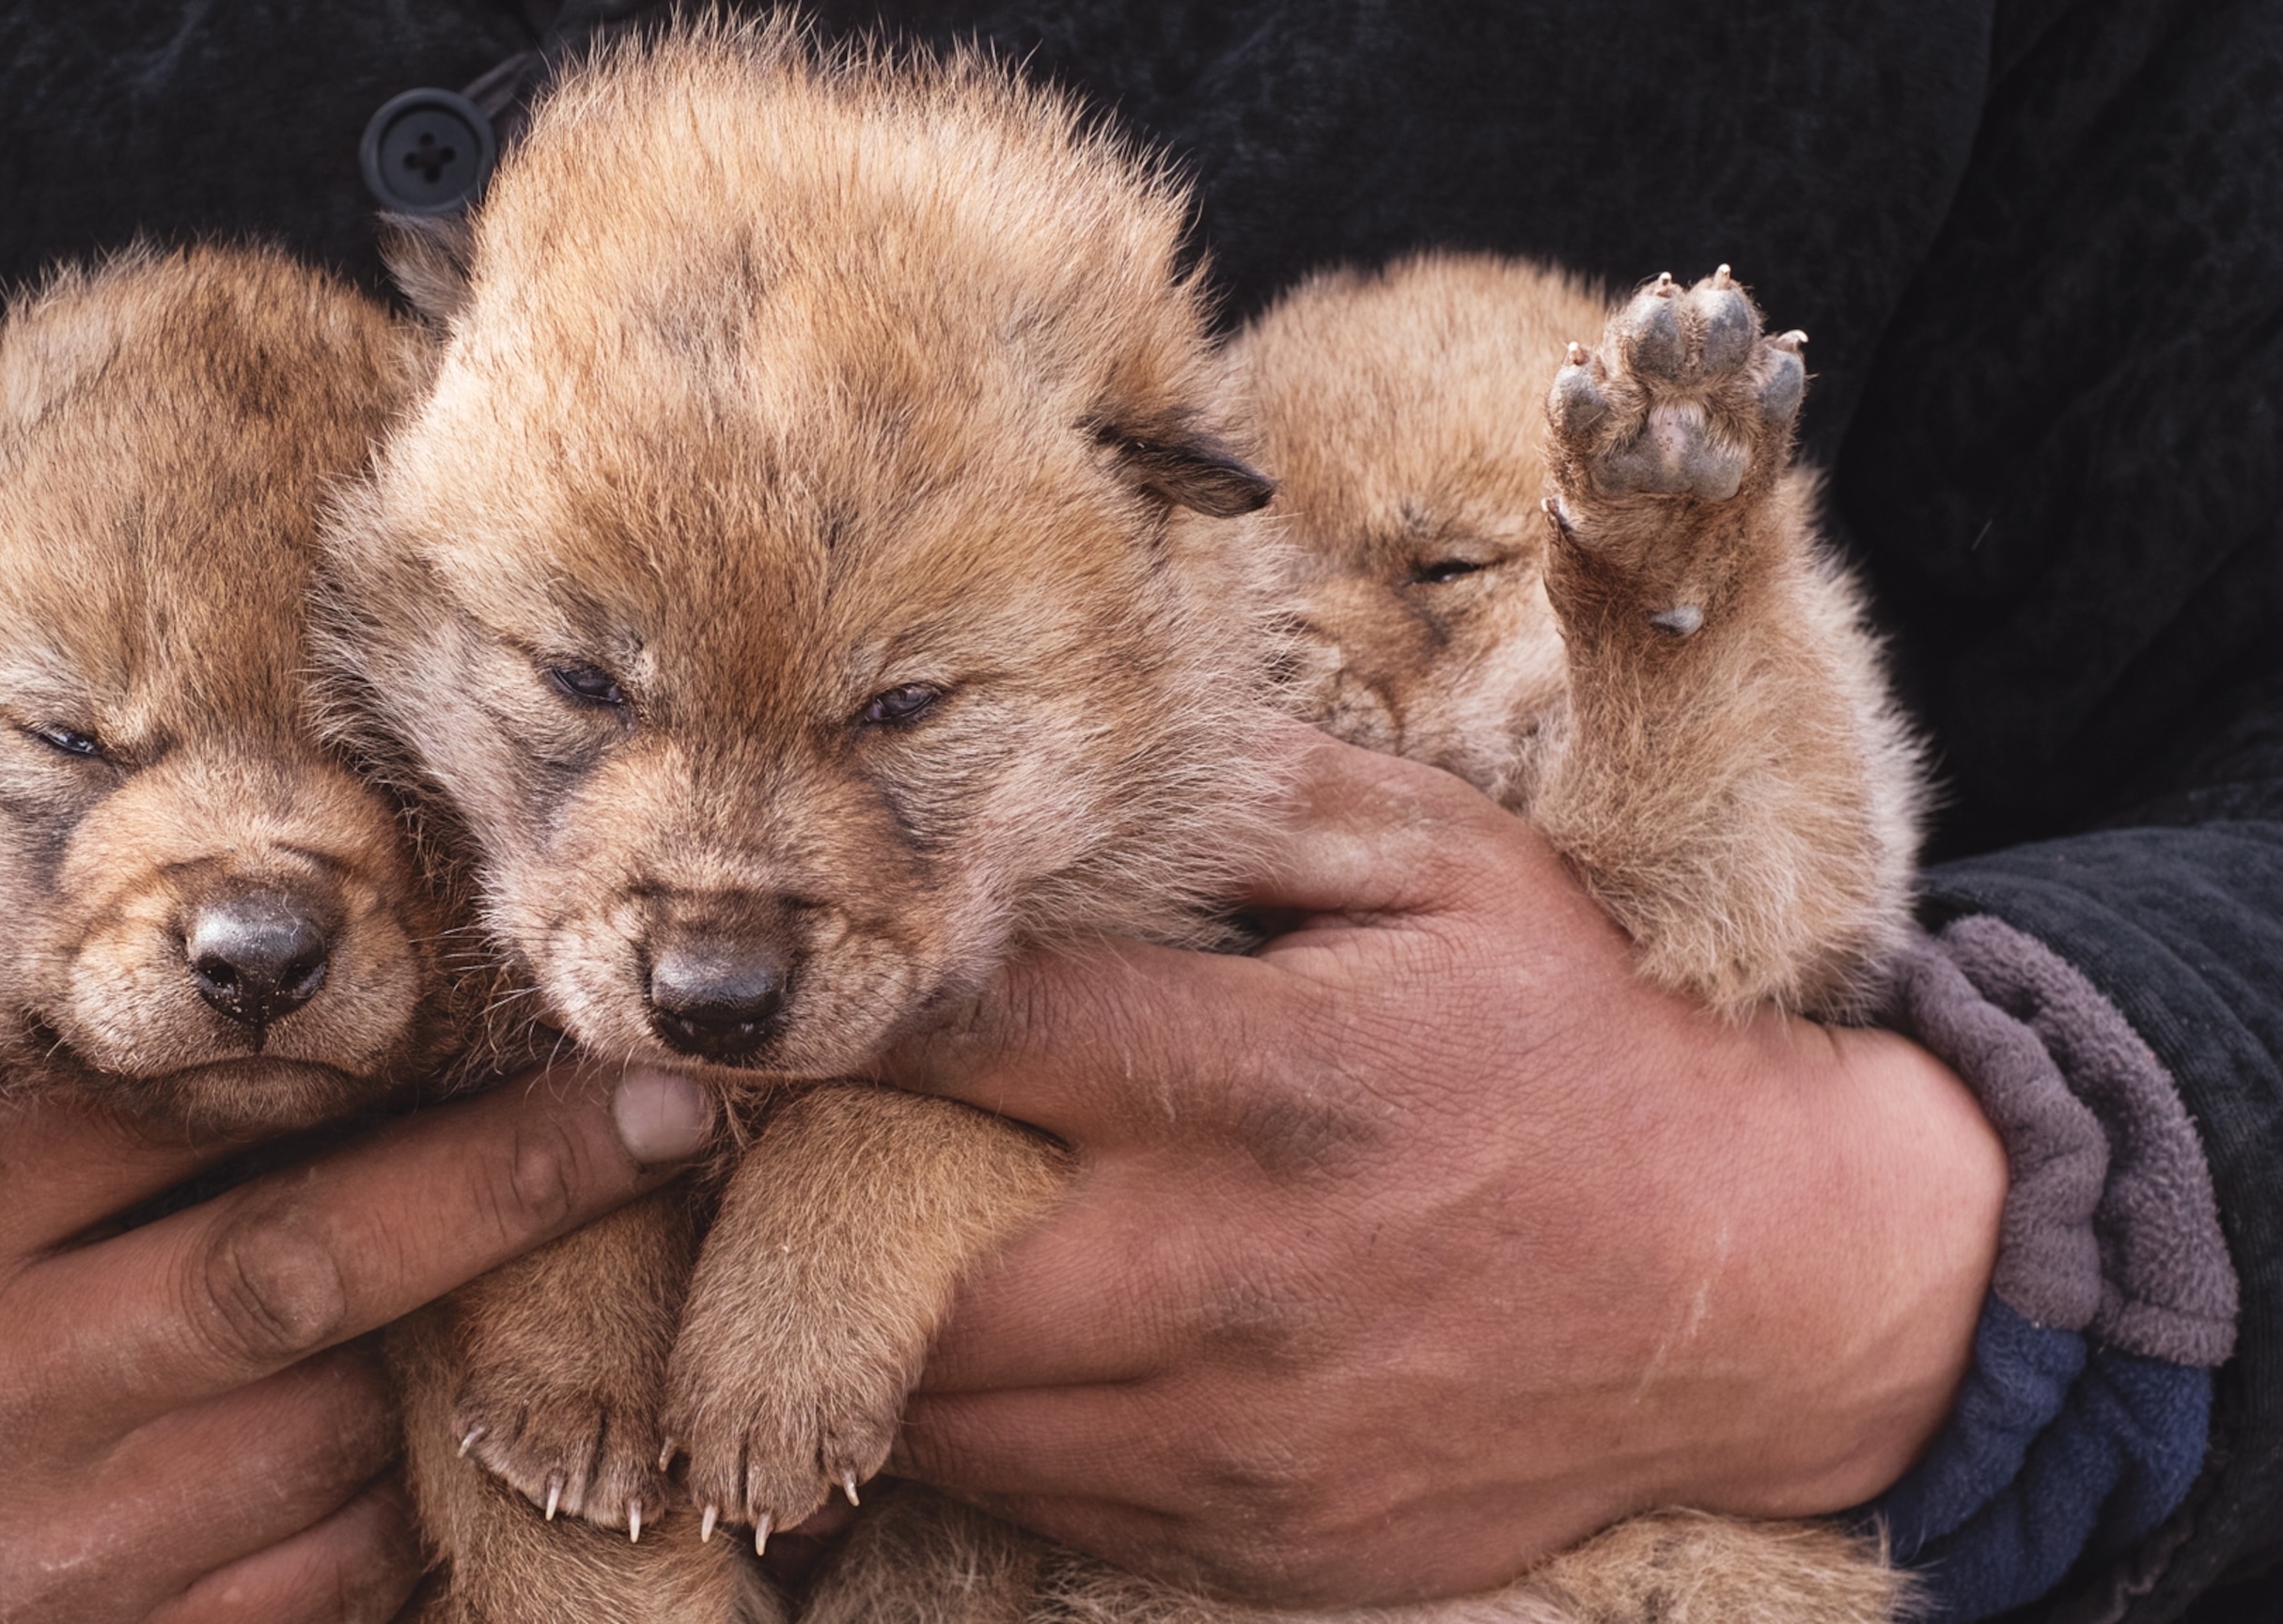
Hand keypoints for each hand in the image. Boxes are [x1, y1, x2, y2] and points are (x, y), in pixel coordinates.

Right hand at [0, 756, 715, 1623]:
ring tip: (583, 1262)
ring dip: (459, 1356)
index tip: (508, 970)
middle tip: (670, 1108)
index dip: (334, 1033)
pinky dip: (404, 1512)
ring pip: (328, 1445)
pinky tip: (456, 1429)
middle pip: (285, 1276)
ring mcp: (43, 1543)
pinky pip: (312, 1593)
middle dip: (498, 1192)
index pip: (146, 1099)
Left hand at [882, 725, 2003, 1605]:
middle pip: (907, 1275)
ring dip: (867, 1339)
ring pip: (949, 1419)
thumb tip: (1076, 762)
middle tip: (771, 1161)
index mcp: (1269, 1079)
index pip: (975, 1037)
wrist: (1751, 1285)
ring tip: (842, 1256)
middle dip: (804, 1220)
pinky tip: (989, 1354)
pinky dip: (984, 1434)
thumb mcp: (1449, 865)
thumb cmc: (1574, 1042)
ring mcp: (1243, 1437)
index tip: (782, 1002)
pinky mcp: (1263, 1540)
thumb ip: (1254, 800)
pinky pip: (1043, 1506)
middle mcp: (1232, 1276)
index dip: (846, 1015)